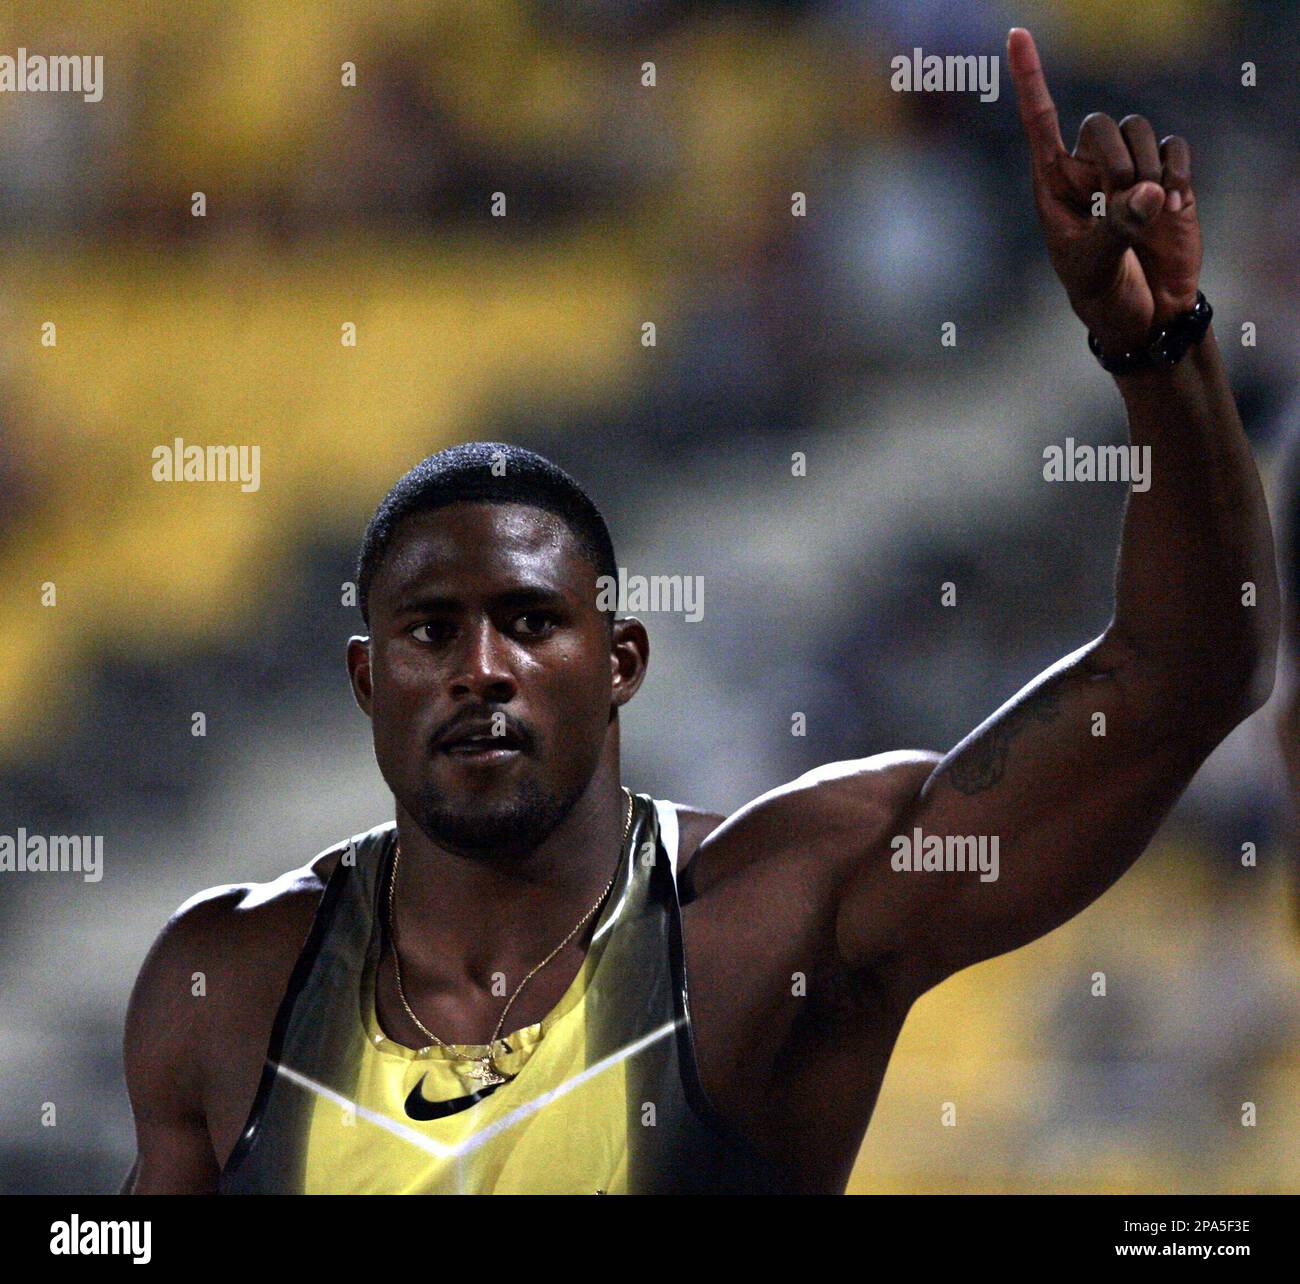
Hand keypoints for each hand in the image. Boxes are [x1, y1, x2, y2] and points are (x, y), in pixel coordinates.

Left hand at [1007, 27, 1201, 355]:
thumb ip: (1117, 226)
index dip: (1029, 78)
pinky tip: (1172, 208)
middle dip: (1114, 158)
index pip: (1040, 121)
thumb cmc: (1101, 293)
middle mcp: (1089, 169)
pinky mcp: (1167, 178)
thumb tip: (1150, 191)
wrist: (1142, 314)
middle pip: (1100, 122)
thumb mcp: (1096, 265)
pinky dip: (1177, 174)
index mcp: (1054, 185)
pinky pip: (1174, 148)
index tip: (1016, 34)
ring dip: (1146, 168)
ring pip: (1139, 129)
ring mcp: (1128, 171)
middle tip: (1122, 200)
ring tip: (1146, 212)